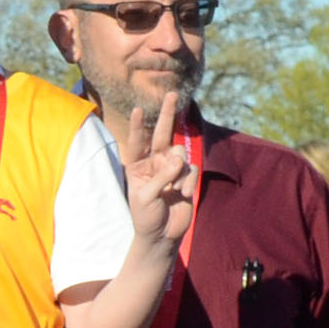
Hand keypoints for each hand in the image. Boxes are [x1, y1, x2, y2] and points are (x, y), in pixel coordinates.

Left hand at [117, 87, 194, 250]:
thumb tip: (180, 159)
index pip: (136, 141)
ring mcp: (171, 167)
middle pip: (162, 133)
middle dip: (167, 113)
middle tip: (171, 93)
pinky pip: (192, 170)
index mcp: (137, 165)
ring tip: (174, 190)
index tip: (138, 110)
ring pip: (180, 154)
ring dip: (179, 173)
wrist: (162, 234)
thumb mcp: (146, 197)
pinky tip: (182, 195)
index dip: (138, 126)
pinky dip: (188, 182)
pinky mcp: (187, 175)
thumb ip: (161, 176)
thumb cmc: (146, 216)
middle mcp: (154, 162)